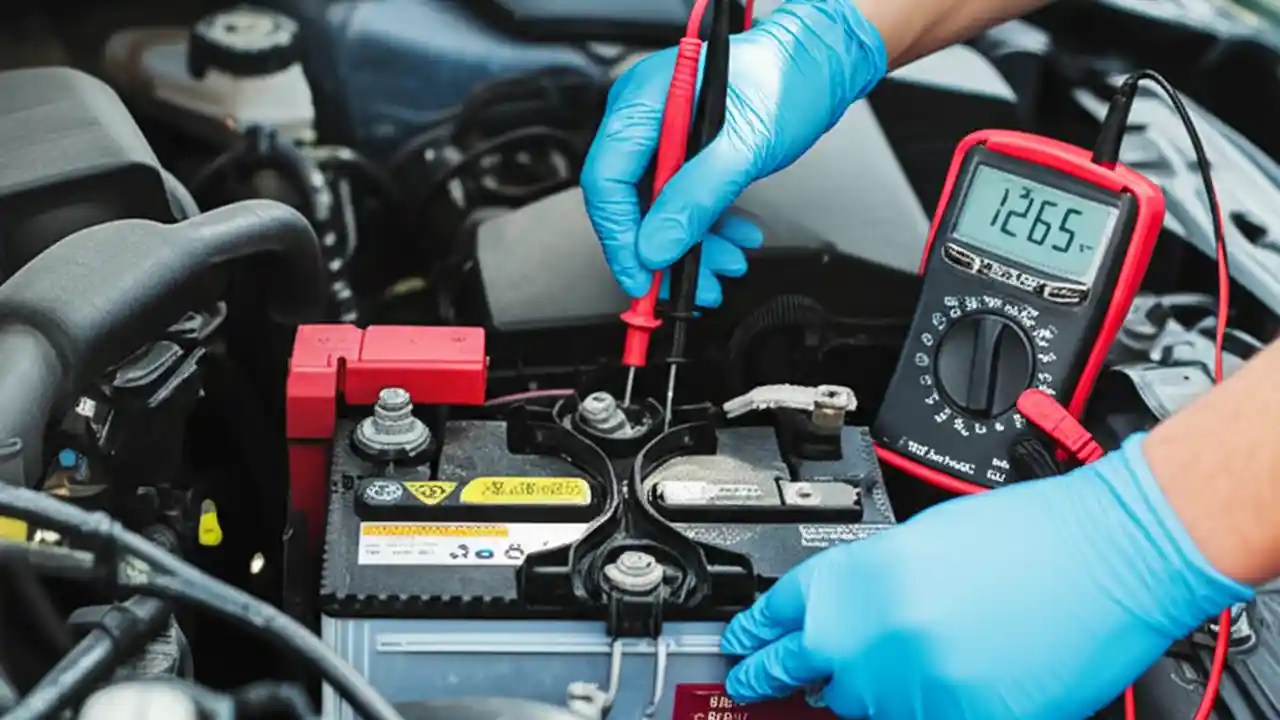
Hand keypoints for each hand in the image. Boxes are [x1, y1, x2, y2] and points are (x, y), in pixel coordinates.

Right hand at [581, 0, 887, 307]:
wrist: (822, 63)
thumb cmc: (789, 78)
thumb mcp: (744, 145)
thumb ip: (696, 197)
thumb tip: (656, 246)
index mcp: (643, 103)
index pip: (607, 181)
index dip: (621, 237)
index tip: (643, 278)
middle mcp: (645, 118)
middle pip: (630, 201)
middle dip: (663, 249)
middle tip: (691, 285)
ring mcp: (665, 136)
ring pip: (660, 208)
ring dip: (692, 245)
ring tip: (726, 265)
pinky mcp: (687, 151)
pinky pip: (682, 199)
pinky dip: (707, 226)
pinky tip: (734, 239)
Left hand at [722, 435, 1252, 718]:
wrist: (1110, 554)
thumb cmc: (1031, 536)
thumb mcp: (922, 541)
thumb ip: (870, 587)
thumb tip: (841, 623)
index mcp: (857, 576)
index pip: (778, 615)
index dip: (753, 633)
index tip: (738, 646)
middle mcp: (871, 634)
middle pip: (802, 670)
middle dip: (774, 677)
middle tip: (754, 684)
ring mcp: (911, 687)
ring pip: (860, 708)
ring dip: (868, 694)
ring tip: (893, 672)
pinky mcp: (959, 719)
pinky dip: (922, 708)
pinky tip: (938, 687)